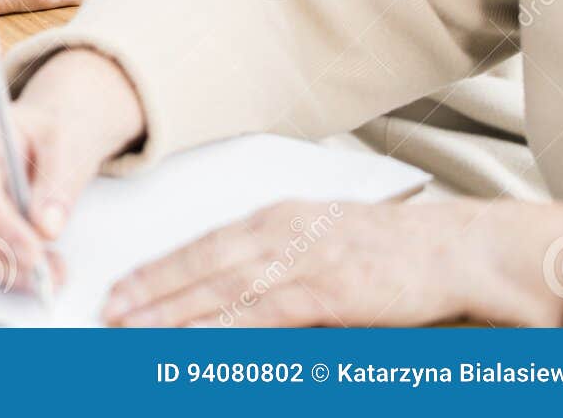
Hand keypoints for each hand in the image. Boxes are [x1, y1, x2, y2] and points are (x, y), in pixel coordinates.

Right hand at [0, 50, 144, 292]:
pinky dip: (1, 267)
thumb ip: (58, 183)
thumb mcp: (66, 144)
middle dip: (7, 257)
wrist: (40, 133)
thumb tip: (46, 228)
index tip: (36, 256)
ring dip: (6, 269)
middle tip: (49, 276)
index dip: (4, 229)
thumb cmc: (48, 133)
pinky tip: (33, 269)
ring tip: (49, 273)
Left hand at [104, 197, 562, 327]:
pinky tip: (196, 345)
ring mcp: (300, 262)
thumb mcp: (320, 241)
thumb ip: (275, 260)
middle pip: (200, 266)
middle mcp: (279, 234)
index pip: (201, 245)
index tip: (123, 287)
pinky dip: (224, 332)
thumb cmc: (390, 249)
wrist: (451, 250)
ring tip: (135, 330)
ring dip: (174, 314)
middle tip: (111, 310)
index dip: (158, 268)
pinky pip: (262, 318)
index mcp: (274, 216)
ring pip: (221, 293)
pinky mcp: (325, 293)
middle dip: (150, 291)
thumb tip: (228, 292)